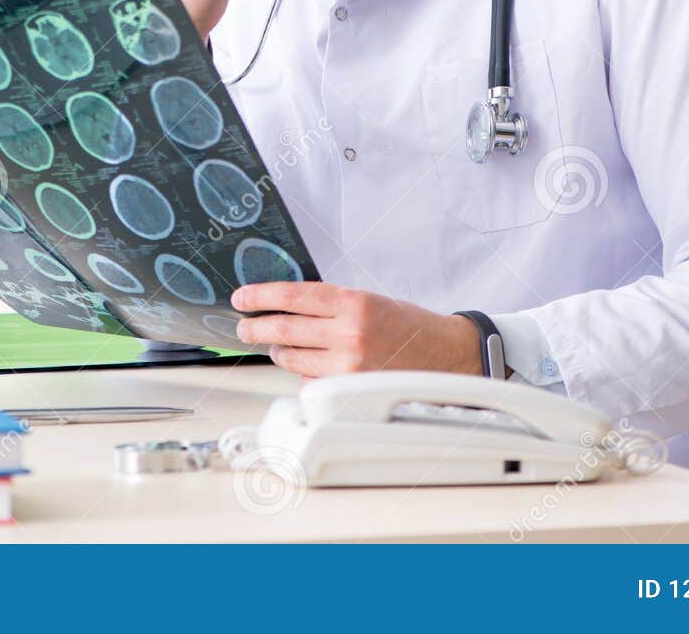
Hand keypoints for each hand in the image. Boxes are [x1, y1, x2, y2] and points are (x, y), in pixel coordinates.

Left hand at [231, 282, 484, 377]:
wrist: (446, 355)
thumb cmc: (407, 326)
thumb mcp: (369, 300)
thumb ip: (329, 304)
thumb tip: (284, 306)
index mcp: (354, 303)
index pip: (294, 296)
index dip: (262, 295)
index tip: (242, 297)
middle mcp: (350, 333)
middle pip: (284, 329)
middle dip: (256, 326)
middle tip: (244, 325)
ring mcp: (349, 366)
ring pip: (292, 359)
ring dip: (279, 351)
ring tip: (278, 345)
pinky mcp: (350, 392)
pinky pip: (310, 382)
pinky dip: (304, 374)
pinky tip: (310, 366)